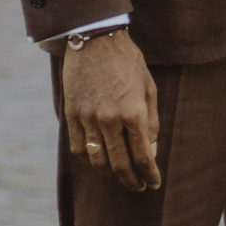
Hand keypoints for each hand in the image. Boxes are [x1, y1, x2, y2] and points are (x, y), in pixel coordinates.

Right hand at [64, 32, 160, 193]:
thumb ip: (150, 122)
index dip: (149, 174)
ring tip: (120, 177)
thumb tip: (150, 152)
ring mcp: (87, 118)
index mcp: (133, 113)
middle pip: (119, 165)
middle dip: (131, 181)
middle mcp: (109, 119)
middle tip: (138, 187)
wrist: (95, 38)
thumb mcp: (148, 88)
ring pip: (97, 161)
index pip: (143, 157)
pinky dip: (89, 159)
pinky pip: (79, 148)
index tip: (153, 183)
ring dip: (110, 174)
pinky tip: (98, 160)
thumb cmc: (128, 62)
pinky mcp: (71, 114)